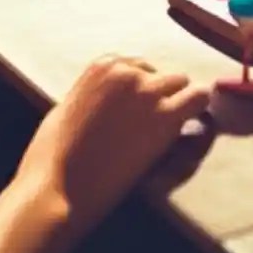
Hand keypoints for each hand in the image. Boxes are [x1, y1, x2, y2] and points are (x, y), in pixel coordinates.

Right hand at [11, 55, 209, 231]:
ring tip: (167, 131)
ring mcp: (148, 91)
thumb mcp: (67, 107)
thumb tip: (108, 97)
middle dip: (161, 95)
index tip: (137, 110)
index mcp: (102, 66)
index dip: (141, 89)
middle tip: (152, 125)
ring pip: (182, 83)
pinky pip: (200, 97)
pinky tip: (189, 130)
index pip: (137, 65)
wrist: (57, 187)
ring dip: (179, 102)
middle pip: (162, 74)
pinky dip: (198, 110)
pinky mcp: (166, 117)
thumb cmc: (52, 156)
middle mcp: (127, 71)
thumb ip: (94, 94)